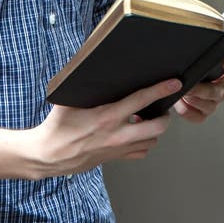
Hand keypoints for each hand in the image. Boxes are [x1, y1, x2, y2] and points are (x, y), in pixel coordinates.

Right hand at [27, 78, 181, 178]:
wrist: (50, 154)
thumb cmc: (58, 126)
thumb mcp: (69, 99)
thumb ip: (86, 84)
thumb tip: (92, 63)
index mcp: (107, 116)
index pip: (141, 100)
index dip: (160, 90)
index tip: (173, 83)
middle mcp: (117, 134)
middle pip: (156, 127)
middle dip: (164, 115)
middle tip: (162, 106)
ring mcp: (118, 149)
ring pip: (151, 141)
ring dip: (154, 129)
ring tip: (148, 118)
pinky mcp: (115, 158)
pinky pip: (141, 152)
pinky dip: (145, 142)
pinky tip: (136, 132)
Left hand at [173, 56, 223, 123]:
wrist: (173, 78)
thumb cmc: (185, 63)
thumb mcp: (190, 54)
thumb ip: (194, 50)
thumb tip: (189, 45)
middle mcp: (222, 86)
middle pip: (218, 91)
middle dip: (201, 90)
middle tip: (188, 86)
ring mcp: (214, 101)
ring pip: (209, 106)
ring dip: (193, 100)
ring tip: (181, 93)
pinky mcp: (203, 112)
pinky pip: (198, 117)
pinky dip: (187, 111)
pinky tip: (179, 102)